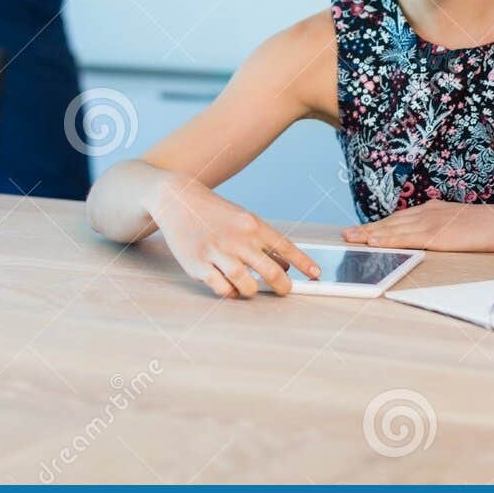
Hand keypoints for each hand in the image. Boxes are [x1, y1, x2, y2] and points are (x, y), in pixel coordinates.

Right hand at [151, 177, 320, 297]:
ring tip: (251, 288)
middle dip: (283, 287)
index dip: (304, 263)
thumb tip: (285, 265)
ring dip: (253, 292)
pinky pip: (222, 289)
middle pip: (271, 272)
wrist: (178, 200)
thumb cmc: (213, 211)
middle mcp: (238, 239)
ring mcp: (218, 253)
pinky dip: (230, 293)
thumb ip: (263, 241)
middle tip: (285, 291)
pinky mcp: (199, 265)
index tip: (316, 274)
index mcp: (252, 224)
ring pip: (247, 285)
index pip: (285, 246)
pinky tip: (230, 287)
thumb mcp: (242, 219)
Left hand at [341, 201, 493, 252]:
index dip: (379, 224)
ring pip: (393, 228)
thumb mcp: (460, 223)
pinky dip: (386, 239)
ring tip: (351, 238)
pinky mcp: (435, 234)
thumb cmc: (489, 226)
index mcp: (433, 210)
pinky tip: (373, 241)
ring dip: (370, 233)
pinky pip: (405, 237)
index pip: (400, 218)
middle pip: (391, 222)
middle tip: (347, 234)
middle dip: (368, 228)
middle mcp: (427, 212)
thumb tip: (432, 235)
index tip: (362, 229)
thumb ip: (443, 226)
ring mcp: (430, 222)